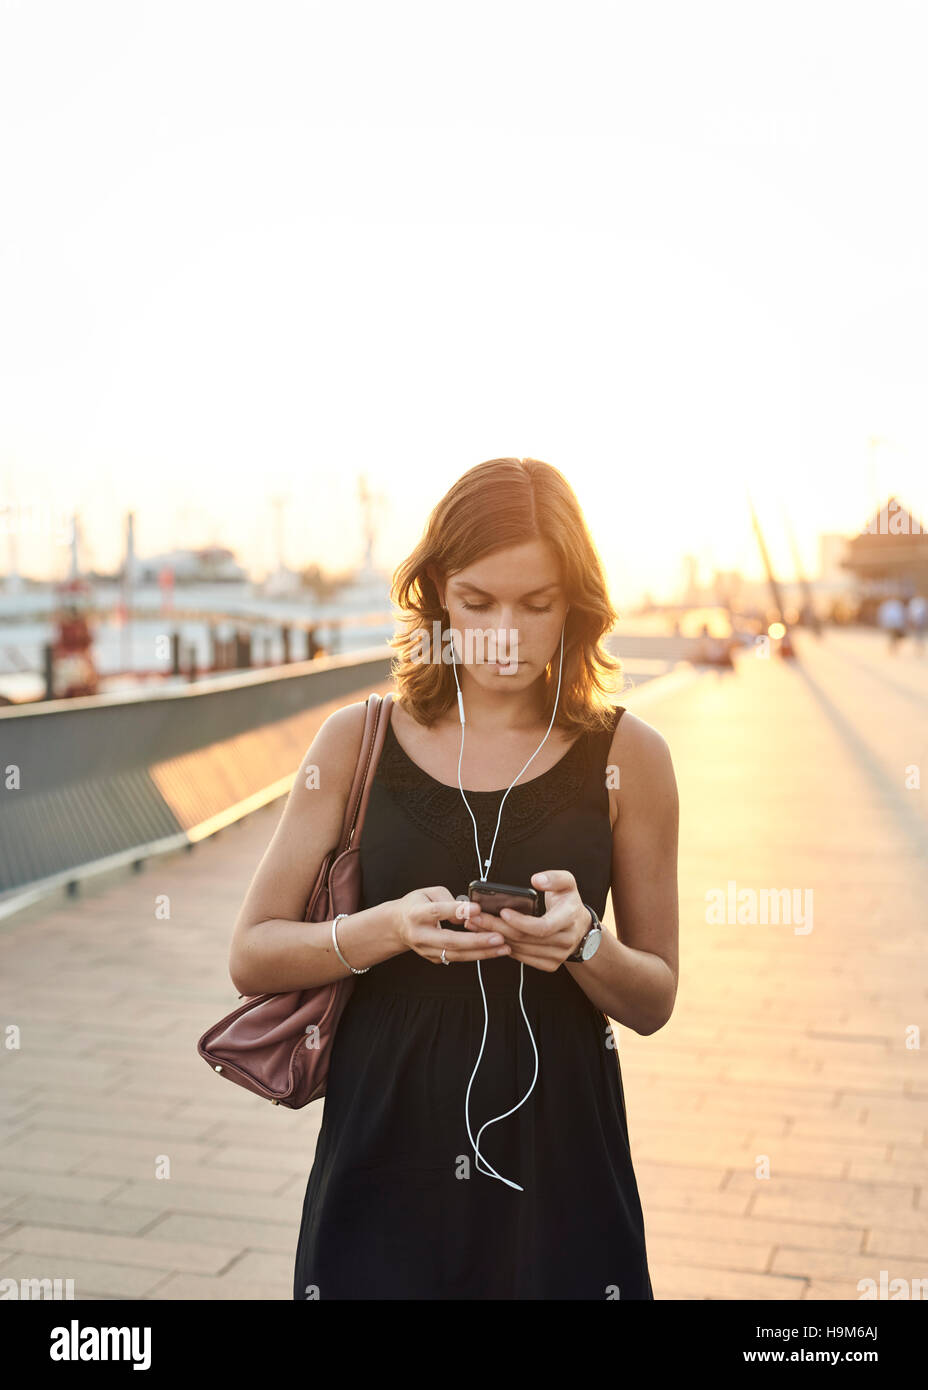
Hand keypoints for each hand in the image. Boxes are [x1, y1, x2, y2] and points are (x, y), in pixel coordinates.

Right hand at [392, 886, 512, 965]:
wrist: (397, 925)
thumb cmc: (416, 905)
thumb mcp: (429, 892)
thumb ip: (449, 899)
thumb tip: (469, 913)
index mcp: (416, 914)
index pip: (438, 912)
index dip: (457, 910)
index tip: (478, 909)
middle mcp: (420, 935)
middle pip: (450, 940)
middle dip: (477, 940)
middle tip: (499, 937)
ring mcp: (426, 950)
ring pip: (456, 954)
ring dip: (482, 952)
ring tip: (503, 947)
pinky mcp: (434, 958)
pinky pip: (457, 957)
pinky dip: (476, 954)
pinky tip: (493, 951)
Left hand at [465, 870, 587, 971]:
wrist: (579, 926)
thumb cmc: (568, 902)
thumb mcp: (567, 883)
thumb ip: (554, 878)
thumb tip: (537, 879)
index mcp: (570, 919)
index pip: (543, 927)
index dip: (521, 922)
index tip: (503, 911)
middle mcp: (566, 940)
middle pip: (526, 939)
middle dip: (498, 927)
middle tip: (476, 917)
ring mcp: (558, 955)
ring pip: (521, 949)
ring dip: (495, 938)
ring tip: (476, 925)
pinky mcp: (550, 964)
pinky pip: (523, 958)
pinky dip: (504, 948)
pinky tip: (489, 937)